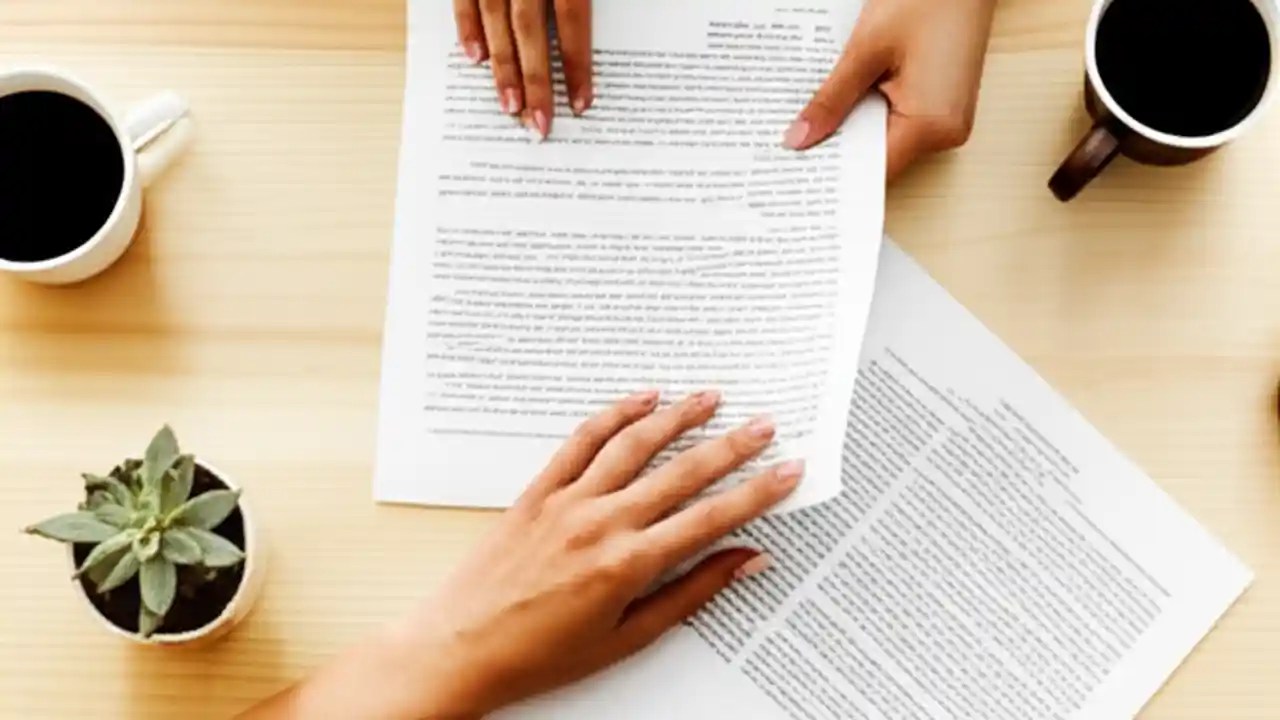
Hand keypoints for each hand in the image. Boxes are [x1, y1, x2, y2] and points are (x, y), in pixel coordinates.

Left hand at [241, 390, 800, 718]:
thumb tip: (744, 562)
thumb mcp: (628, 637)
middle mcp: (601, 523)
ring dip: (677, 418)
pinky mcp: (537, 492)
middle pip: (681, 473)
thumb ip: (690, 593)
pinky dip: (613, 416)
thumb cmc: (541, 655)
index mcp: (628, 565)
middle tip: (765, 425)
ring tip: (710, 398)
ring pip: (633, 446)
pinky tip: (641, 400)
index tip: (789, 471)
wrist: (462, 649)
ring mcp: (567, 502)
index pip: (710, 518)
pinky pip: (580, 442)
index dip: (757, 493)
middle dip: (731, 447)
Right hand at [453, 0, 593, 139]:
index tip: (581, 103)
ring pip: (495, 20)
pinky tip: (475, 57)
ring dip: (502, 66)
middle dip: (535, 80)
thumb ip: (577, 1)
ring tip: (510, 105)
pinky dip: (467, 28)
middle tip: (539, 121)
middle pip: (530, 31)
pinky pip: (464, 0)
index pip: (572, 20)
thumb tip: (583, 34)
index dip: (576, 63)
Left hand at [783, 0, 996, 179]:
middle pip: (879, 156)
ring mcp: (947, 117)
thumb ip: (831, 100)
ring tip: (811, 121)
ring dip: (852, 126)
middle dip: (838, 146)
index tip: (796, 172)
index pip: (873, 171)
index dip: (833, 172)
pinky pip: (899, 118)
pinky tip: (843, 100)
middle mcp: (946, 130)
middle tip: (791, 144)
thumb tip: (799, 139)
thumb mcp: (865, 50)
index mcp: (932, 125)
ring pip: (886, 137)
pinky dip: (870, 110)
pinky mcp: (942, 101)